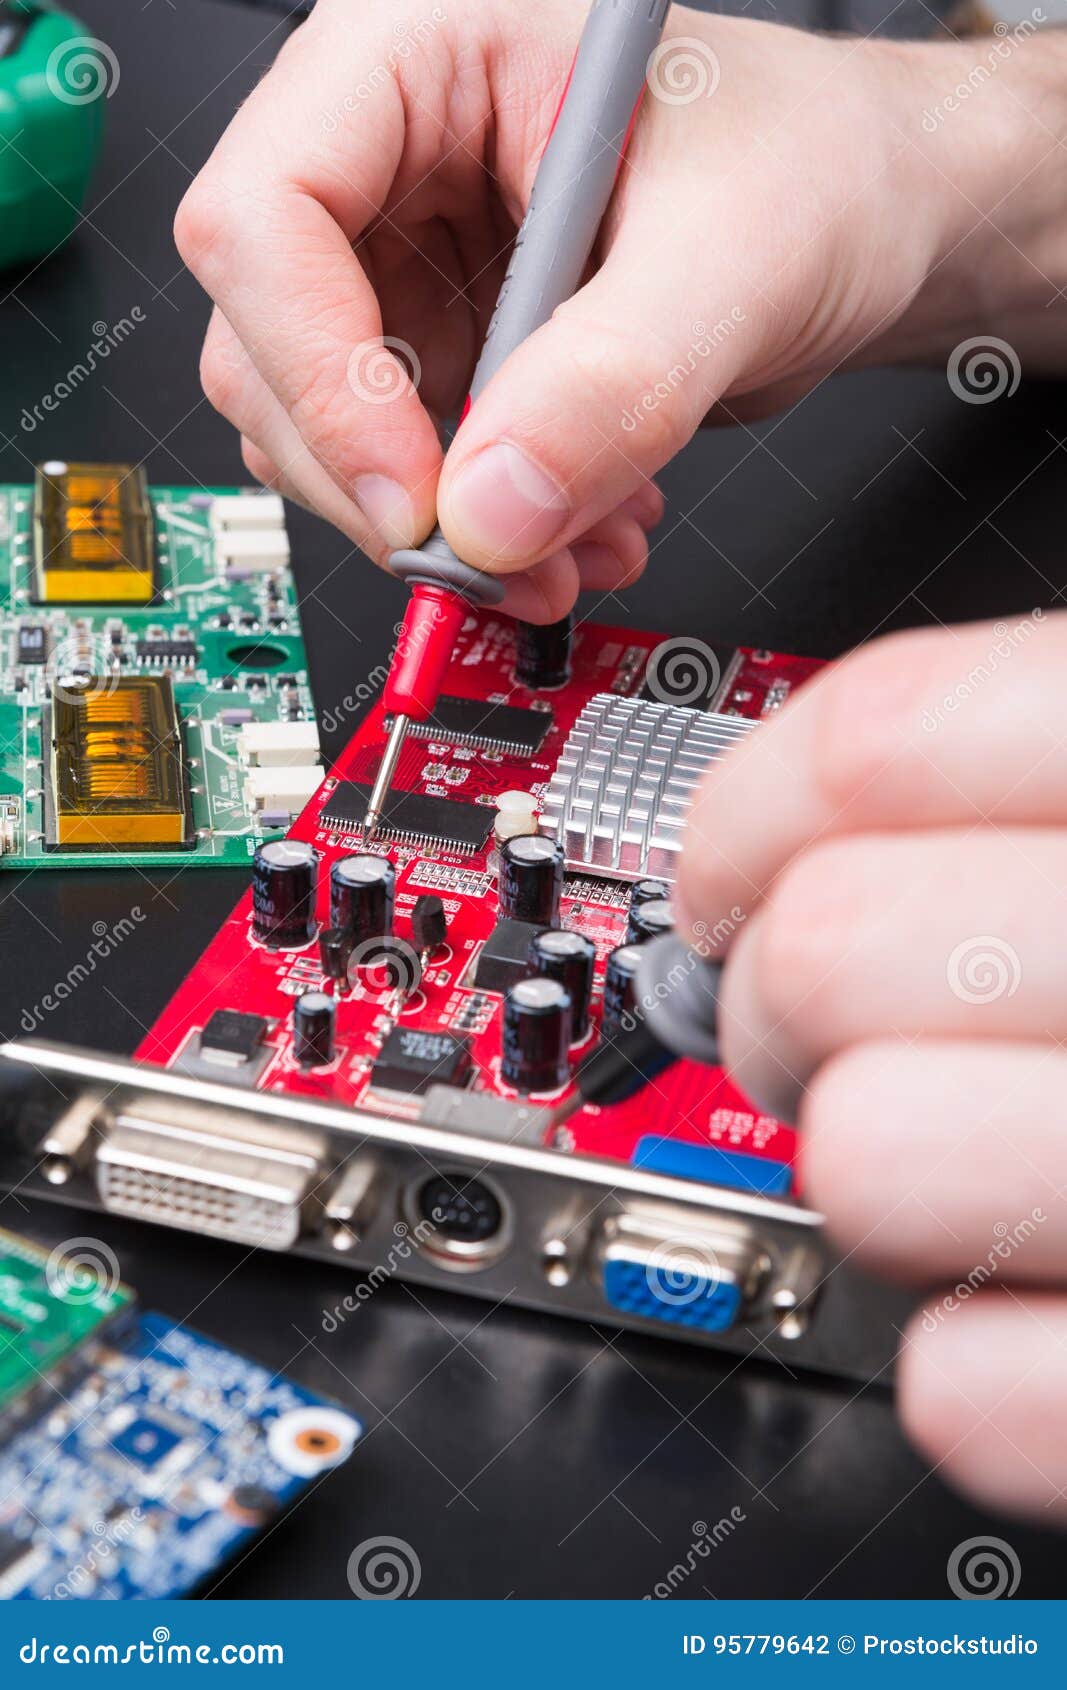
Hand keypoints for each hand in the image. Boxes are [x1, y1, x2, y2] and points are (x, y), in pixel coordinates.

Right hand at [175, 2, 1066, 618]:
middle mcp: (394, 151)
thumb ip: (612, 385)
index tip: (412, 496)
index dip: (317, 366)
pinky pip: (410, 465)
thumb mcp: (736, 257)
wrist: (874, 216)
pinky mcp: (446, 342)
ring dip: (441, 525)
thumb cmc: (820, 164)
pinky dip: (483, 527)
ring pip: (329, 424)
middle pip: (272, 335)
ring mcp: (412, 256)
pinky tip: (579, 531)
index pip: (270, 208)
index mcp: (428, 49)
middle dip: (383, 480)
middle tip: (490, 561)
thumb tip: (488, 515)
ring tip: (569, 555)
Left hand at [675, 611, 1066, 1522]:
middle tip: (841, 1026)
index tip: (738, 873)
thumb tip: (801, 802)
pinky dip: (977, 1367)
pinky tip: (1046, 1308)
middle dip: (787, 1000)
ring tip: (960, 1157)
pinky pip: (977, 1389)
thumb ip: (1039, 766)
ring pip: (875, 1158)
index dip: (749, 820)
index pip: (881, 743)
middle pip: (832, 953)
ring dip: (877, 1168)